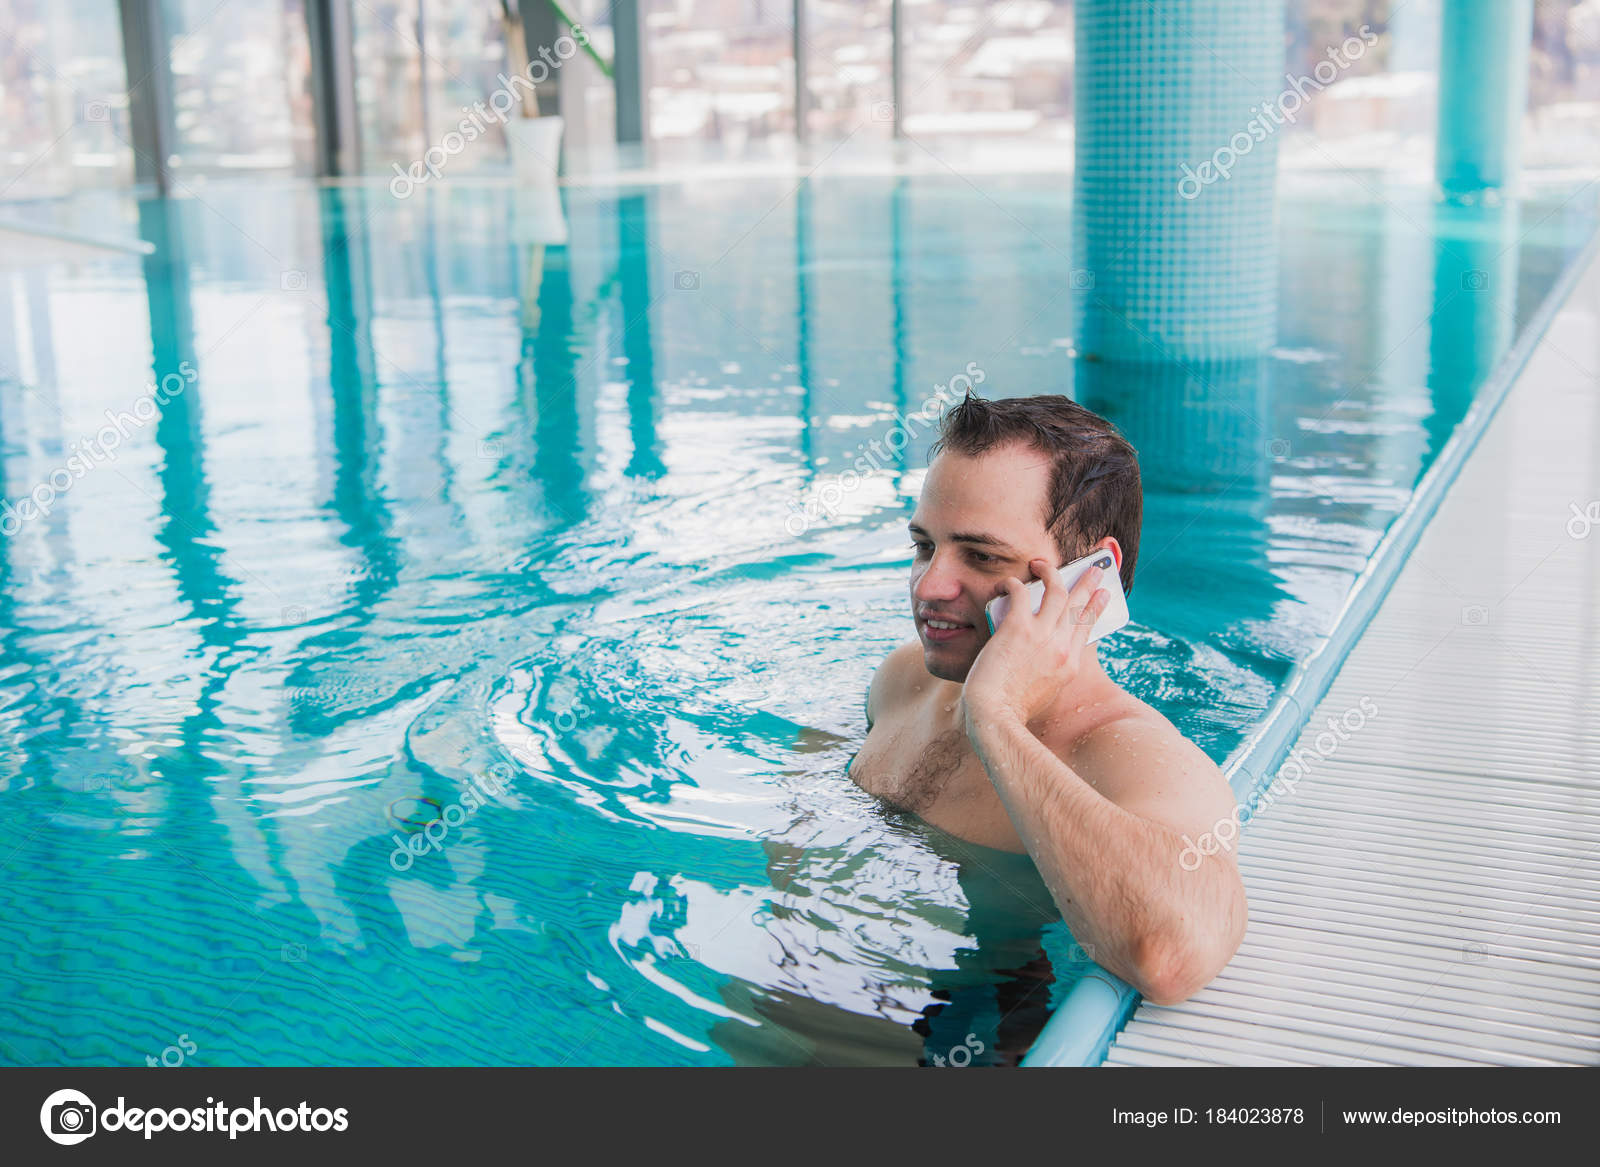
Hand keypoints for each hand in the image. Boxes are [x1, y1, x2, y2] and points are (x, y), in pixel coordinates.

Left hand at [961, 557, 1108, 734]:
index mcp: (1070, 665)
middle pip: (1079, 605)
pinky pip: (1021, 593)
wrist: (996, 715)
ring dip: (1051, 572)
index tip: (1101, 595)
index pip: (1086, 628)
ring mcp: (1042, 636)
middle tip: (1093, 570)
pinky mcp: (1019, 628)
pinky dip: (1013, 584)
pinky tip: (1007, 582)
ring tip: (1042, 564)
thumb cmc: (1011, 710)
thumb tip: (1041, 655)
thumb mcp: (1045, 693)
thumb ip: (1049, 671)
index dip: (1094, 607)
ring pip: (1057, 591)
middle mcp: (1062, 647)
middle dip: (1087, 583)